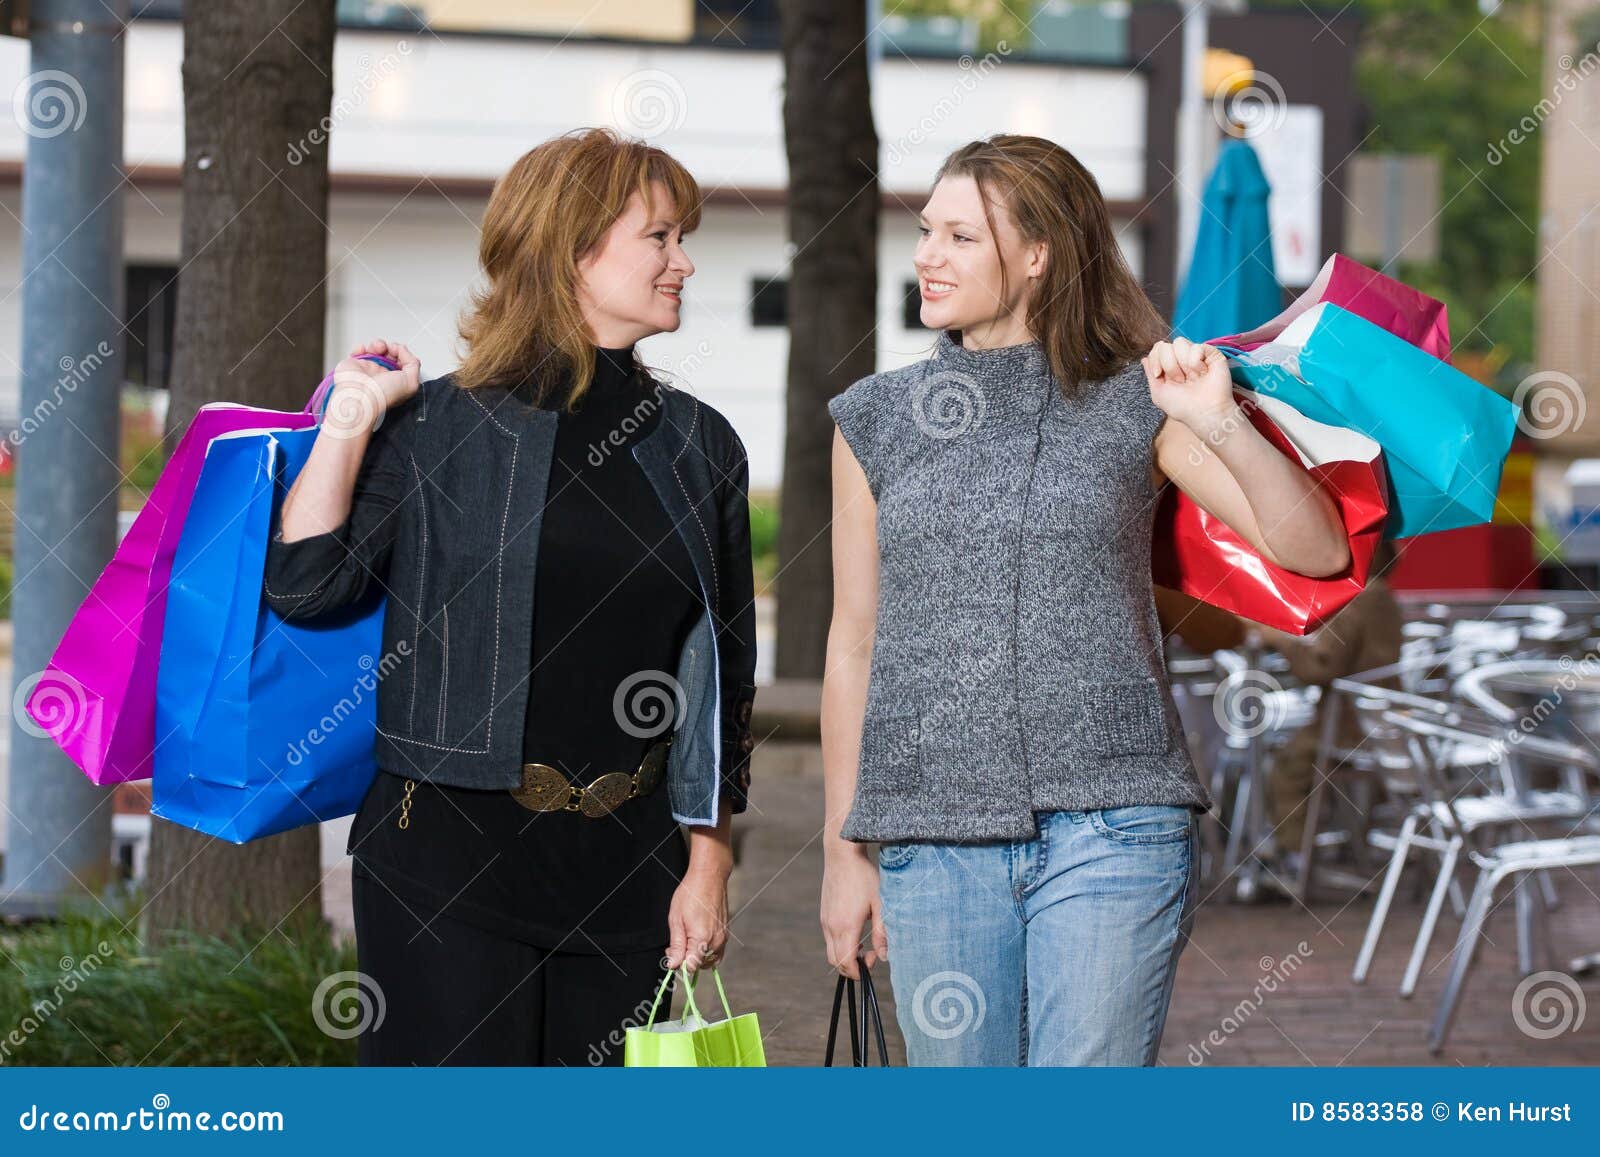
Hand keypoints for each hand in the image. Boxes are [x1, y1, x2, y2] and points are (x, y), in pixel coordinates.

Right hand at [321, 339, 421, 435]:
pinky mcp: (355, 365)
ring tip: (377, 349)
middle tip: (389, 349)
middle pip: (390, 353)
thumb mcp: (411, 382)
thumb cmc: (382, 395)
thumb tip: (403, 352)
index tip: (400, 351)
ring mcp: (369, 369)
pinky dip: (361, 348)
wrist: (360, 395)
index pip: (403, 362)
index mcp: (397, 380)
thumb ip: (413, 364)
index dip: (402, 353)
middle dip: (390, 347)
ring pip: (375, 349)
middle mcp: (384, 375)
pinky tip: (364, 351)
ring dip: (378, 345)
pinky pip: (359, 351)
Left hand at [665, 866, 728, 972]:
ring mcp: (723, 937)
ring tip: (686, 941)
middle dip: (686, 959)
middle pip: (700, 965)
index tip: (672, 954)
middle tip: (675, 945)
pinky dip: (706, 951)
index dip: (679, 964)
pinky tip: (696, 939)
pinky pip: (716, 951)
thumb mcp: (676, 919)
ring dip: (697, 956)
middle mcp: (716, 941)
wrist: (709, 877)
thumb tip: (673, 965)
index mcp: (702, 939)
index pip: (691, 966)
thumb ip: (676, 945)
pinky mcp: (725, 933)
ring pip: (709, 960)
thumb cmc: (691, 894)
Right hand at [820, 845, 885, 979]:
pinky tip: (855, 932)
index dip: (859, 972)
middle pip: (835, 962)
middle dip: (852, 968)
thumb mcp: (880, 904)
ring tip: (864, 946)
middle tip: (870, 956)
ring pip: (830, 951)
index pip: (846, 963)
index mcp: (846, 926)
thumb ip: (882, 932)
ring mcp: (825, 920)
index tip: (873, 962)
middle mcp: (831, 926)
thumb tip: (885, 956)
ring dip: (846, 956)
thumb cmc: (864, 877)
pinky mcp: (823, 914)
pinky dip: (840, 945)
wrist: (842, 855)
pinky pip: (829, 938)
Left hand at [1141, 338, 1235, 431]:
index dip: (1155, 359)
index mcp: (1169, 366)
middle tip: (1180, 381)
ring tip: (1192, 378)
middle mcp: (1182, 358)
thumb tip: (1144, 358)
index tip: (1158, 375)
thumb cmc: (1182, 407)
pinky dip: (1195, 363)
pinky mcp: (1211, 353)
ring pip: (1179, 342)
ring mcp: (1196, 354)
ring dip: (1182, 364)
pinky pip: (1196, 347)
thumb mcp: (1158, 393)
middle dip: (1168, 365)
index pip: (1157, 348)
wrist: (1204, 413)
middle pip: (1164, 346)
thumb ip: (1150, 374)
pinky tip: (1203, 373)